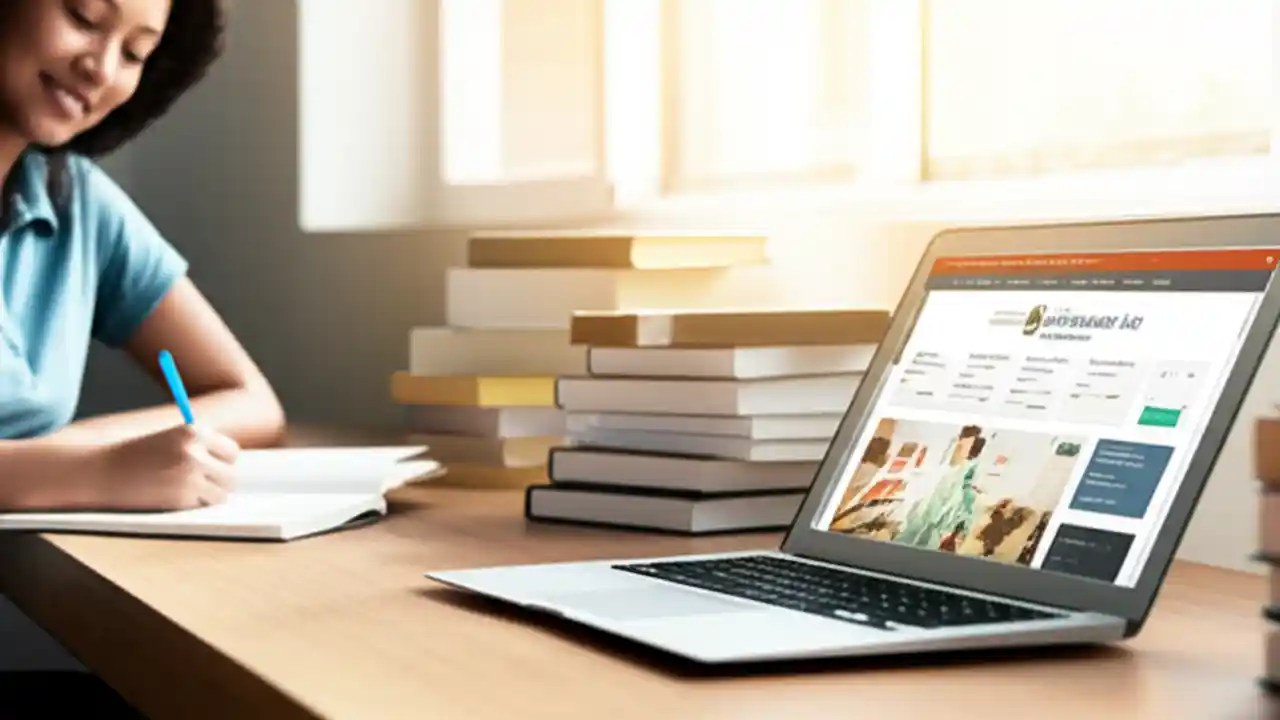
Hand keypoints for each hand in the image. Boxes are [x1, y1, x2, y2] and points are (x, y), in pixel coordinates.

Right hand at [92, 424, 239, 510]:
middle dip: (217, 482)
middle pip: (231, 475)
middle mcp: (195, 451)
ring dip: (207, 497)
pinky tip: (171, 498)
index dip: (221, 462)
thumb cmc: (136, 455)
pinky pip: (203, 506)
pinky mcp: (181, 497)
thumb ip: (201, 447)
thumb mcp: (171, 440)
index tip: (208, 468)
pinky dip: (193, 506)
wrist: (99, 470)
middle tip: (196, 484)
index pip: (232, 452)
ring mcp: (190, 475)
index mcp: (194, 431)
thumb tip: (235, 464)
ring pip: (222, 494)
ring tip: (183, 492)